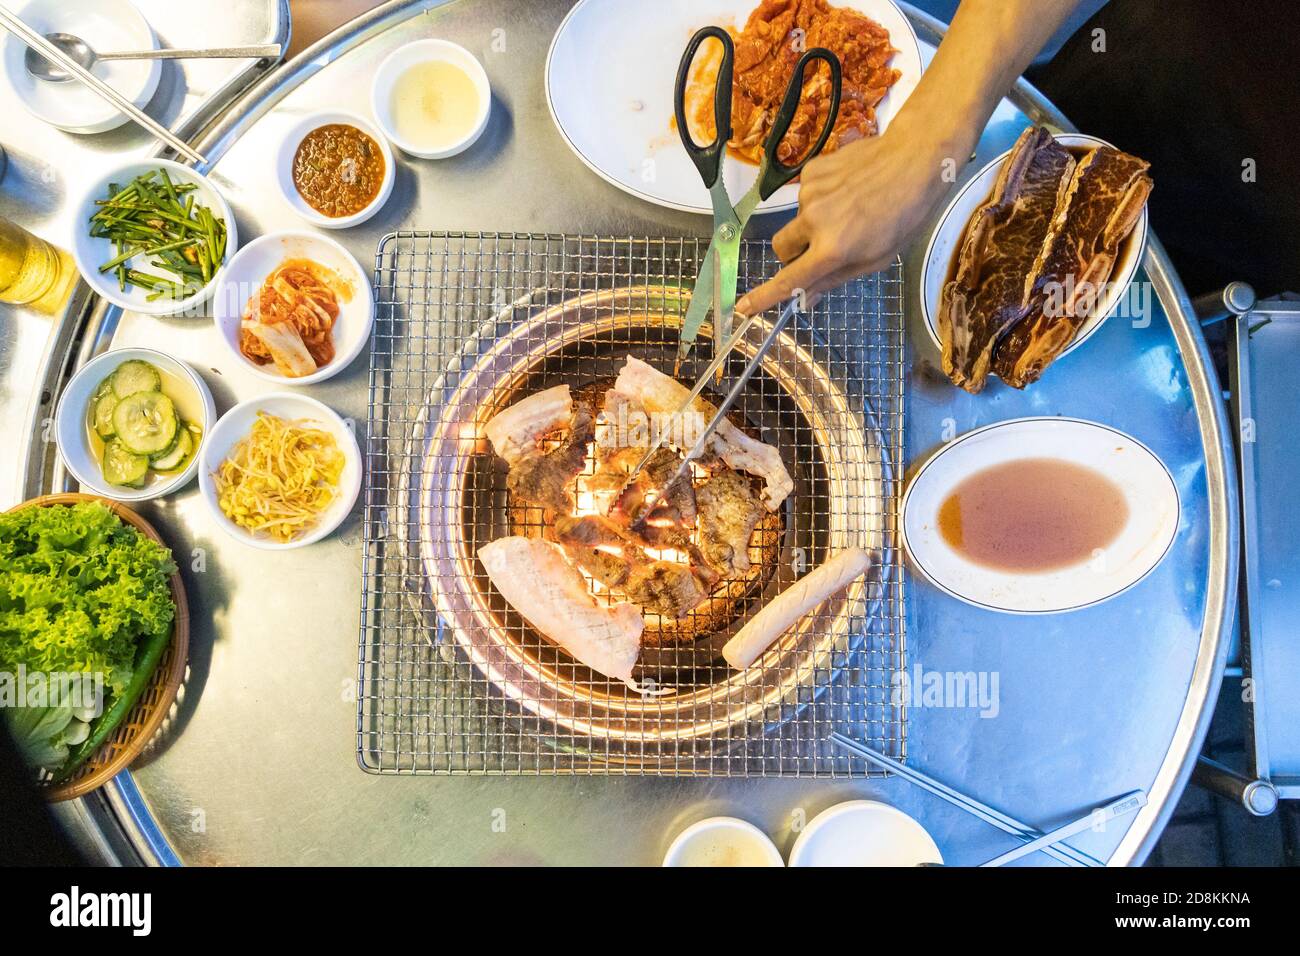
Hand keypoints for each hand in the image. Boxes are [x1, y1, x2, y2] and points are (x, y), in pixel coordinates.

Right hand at [735, 118, 951, 316]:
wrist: (913, 159)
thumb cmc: (903, 216)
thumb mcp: (875, 259)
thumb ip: (834, 279)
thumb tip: (804, 300)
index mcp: (832, 249)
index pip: (788, 280)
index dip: (764, 297)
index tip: (743, 307)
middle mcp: (814, 221)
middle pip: (780, 248)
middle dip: (793, 254)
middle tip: (822, 249)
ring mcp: (809, 193)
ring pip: (795, 221)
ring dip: (812, 224)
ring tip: (848, 211)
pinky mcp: (810, 172)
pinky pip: (804, 196)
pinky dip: (819, 200)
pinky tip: (846, 191)